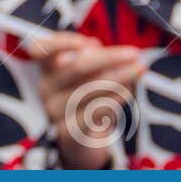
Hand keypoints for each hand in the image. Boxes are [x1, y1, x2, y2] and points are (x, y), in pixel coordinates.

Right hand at [27, 32, 143, 169]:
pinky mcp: (68, 133)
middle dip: (109, 58)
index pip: (42, 49)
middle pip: (76, 68)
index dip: (64, 43)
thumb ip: (92, 57)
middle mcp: (46, 88)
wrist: (81, 139)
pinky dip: (111, 101)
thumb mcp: (89, 73)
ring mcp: (54, 111)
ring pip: (88, 90)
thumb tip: (95, 46)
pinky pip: (91, 114)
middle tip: (134, 53)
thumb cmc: (87, 94)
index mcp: (48, 67)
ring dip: (118, 78)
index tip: (92, 42)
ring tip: (138, 70)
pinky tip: (126, 92)